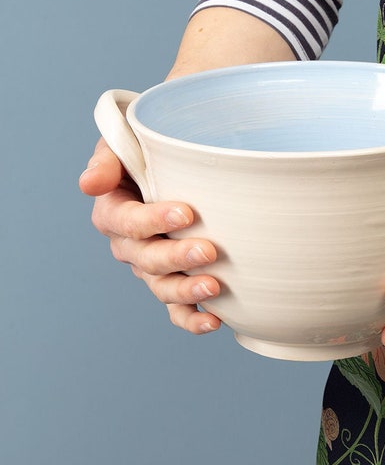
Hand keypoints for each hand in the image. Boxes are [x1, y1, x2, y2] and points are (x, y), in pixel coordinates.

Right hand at [80, 139, 221, 333]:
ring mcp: (152, 267)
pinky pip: (177, 308)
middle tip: (209, 251)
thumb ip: (107, 160)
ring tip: (214, 287)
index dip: (154, 220)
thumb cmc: (146, 150)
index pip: (128, 221)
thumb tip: (90, 184)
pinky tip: (214, 321)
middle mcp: (129, 245)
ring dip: (186, 291)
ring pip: (162, 287)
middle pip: (147, 259)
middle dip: (176, 257)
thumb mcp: (122, 143)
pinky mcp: (175, 280)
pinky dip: (192, 318)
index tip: (187, 214)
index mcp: (114, 212)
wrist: (172, 165)